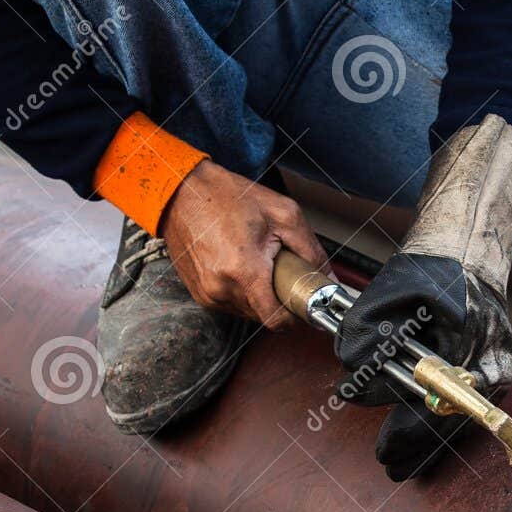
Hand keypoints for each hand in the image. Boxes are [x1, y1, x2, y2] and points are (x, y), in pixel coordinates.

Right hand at [159, 160, 327, 327]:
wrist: (180, 190)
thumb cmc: (227, 196)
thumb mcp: (283, 214)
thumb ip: (312, 252)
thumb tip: (330, 280)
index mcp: (244, 272)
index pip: (277, 321)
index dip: (295, 317)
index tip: (302, 304)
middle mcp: (221, 289)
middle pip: (264, 315)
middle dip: (277, 298)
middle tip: (278, 269)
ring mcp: (207, 293)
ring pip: (247, 311)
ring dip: (258, 294)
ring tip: (255, 262)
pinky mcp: (198, 292)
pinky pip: (229, 303)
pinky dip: (240, 290)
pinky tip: (238, 264)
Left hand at [333, 116, 511, 482]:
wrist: (469, 251)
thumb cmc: (431, 269)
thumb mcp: (389, 288)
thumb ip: (366, 325)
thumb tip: (353, 364)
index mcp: (466, 340)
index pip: (434, 404)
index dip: (407, 433)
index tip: (384, 452)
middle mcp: (490, 361)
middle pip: (451, 422)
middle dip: (416, 447)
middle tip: (390, 465)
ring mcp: (498, 368)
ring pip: (462, 420)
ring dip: (429, 440)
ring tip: (401, 461)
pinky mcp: (497, 368)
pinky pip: (469, 407)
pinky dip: (444, 423)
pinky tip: (424, 440)